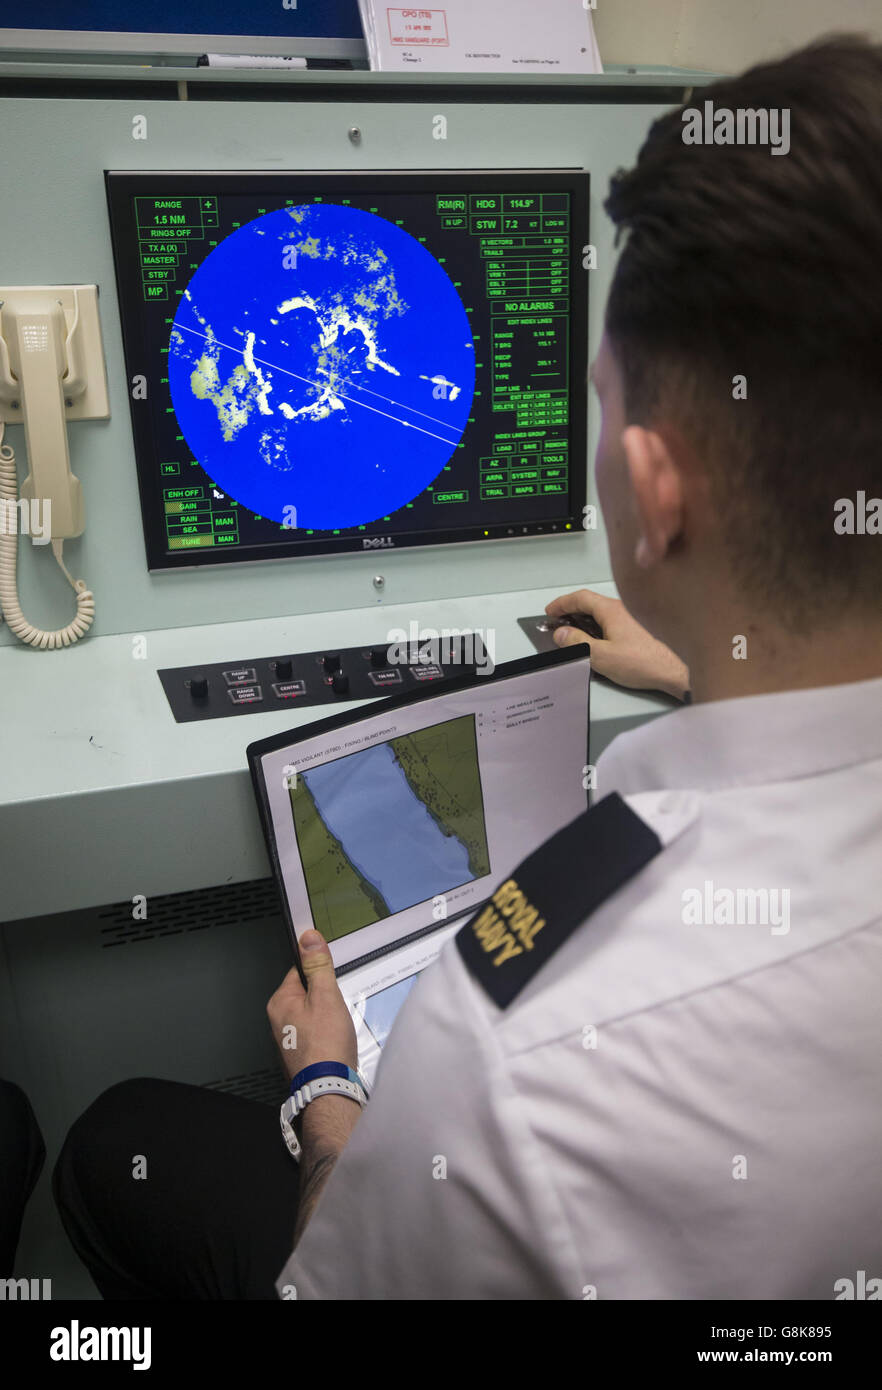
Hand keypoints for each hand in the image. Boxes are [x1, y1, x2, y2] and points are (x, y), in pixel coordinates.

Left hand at [267, 930, 357, 1082]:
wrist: (327, 1087)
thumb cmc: (325, 1047)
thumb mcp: (326, 996)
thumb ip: (317, 965)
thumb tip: (309, 938)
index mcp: (279, 1002)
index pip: (299, 971)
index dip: (319, 973)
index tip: (331, 980)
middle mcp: (278, 1020)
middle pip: (307, 993)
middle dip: (326, 998)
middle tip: (336, 1009)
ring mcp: (287, 1038)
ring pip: (312, 1014)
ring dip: (327, 1017)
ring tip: (336, 1028)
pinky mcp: (298, 1052)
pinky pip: (313, 1033)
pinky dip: (326, 1034)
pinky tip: (334, 1041)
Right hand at [545, 589, 689, 698]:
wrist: (677, 670)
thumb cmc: (645, 662)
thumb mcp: (601, 656)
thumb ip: (577, 643)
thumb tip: (561, 634)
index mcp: (611, 610)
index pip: (580, 598)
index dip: (562, 603)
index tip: (550, 612)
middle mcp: (623, 608)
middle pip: (591, 604)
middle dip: (571, 613)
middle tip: (558, 625)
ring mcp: (633, 618)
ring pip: (602, 614)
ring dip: (585, 622)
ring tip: (574, 637)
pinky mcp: (639, 629)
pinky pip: (612, 623)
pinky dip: (598, 628)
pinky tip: (597, 643)